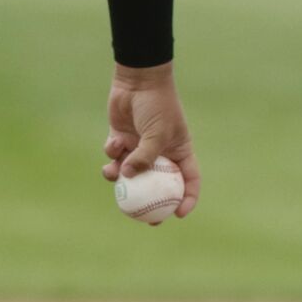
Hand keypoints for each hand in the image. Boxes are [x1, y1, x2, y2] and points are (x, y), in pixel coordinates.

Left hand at [103, 62, 200, 217]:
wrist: (138, 81)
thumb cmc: (157, 105)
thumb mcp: (157, 133)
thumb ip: (145, 157)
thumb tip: (128, 177)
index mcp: (179, 151)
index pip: (189, 180)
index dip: (187, 199)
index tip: (179, 214)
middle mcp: (161, 152)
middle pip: (158, 184)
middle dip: (151, 203)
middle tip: (145, 220)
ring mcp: (140, 146)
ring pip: (131, 172)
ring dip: (120, 176)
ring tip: (113, 174)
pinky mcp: (122, 139)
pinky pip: (115, 156)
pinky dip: (112, 153)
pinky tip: (113, 142)